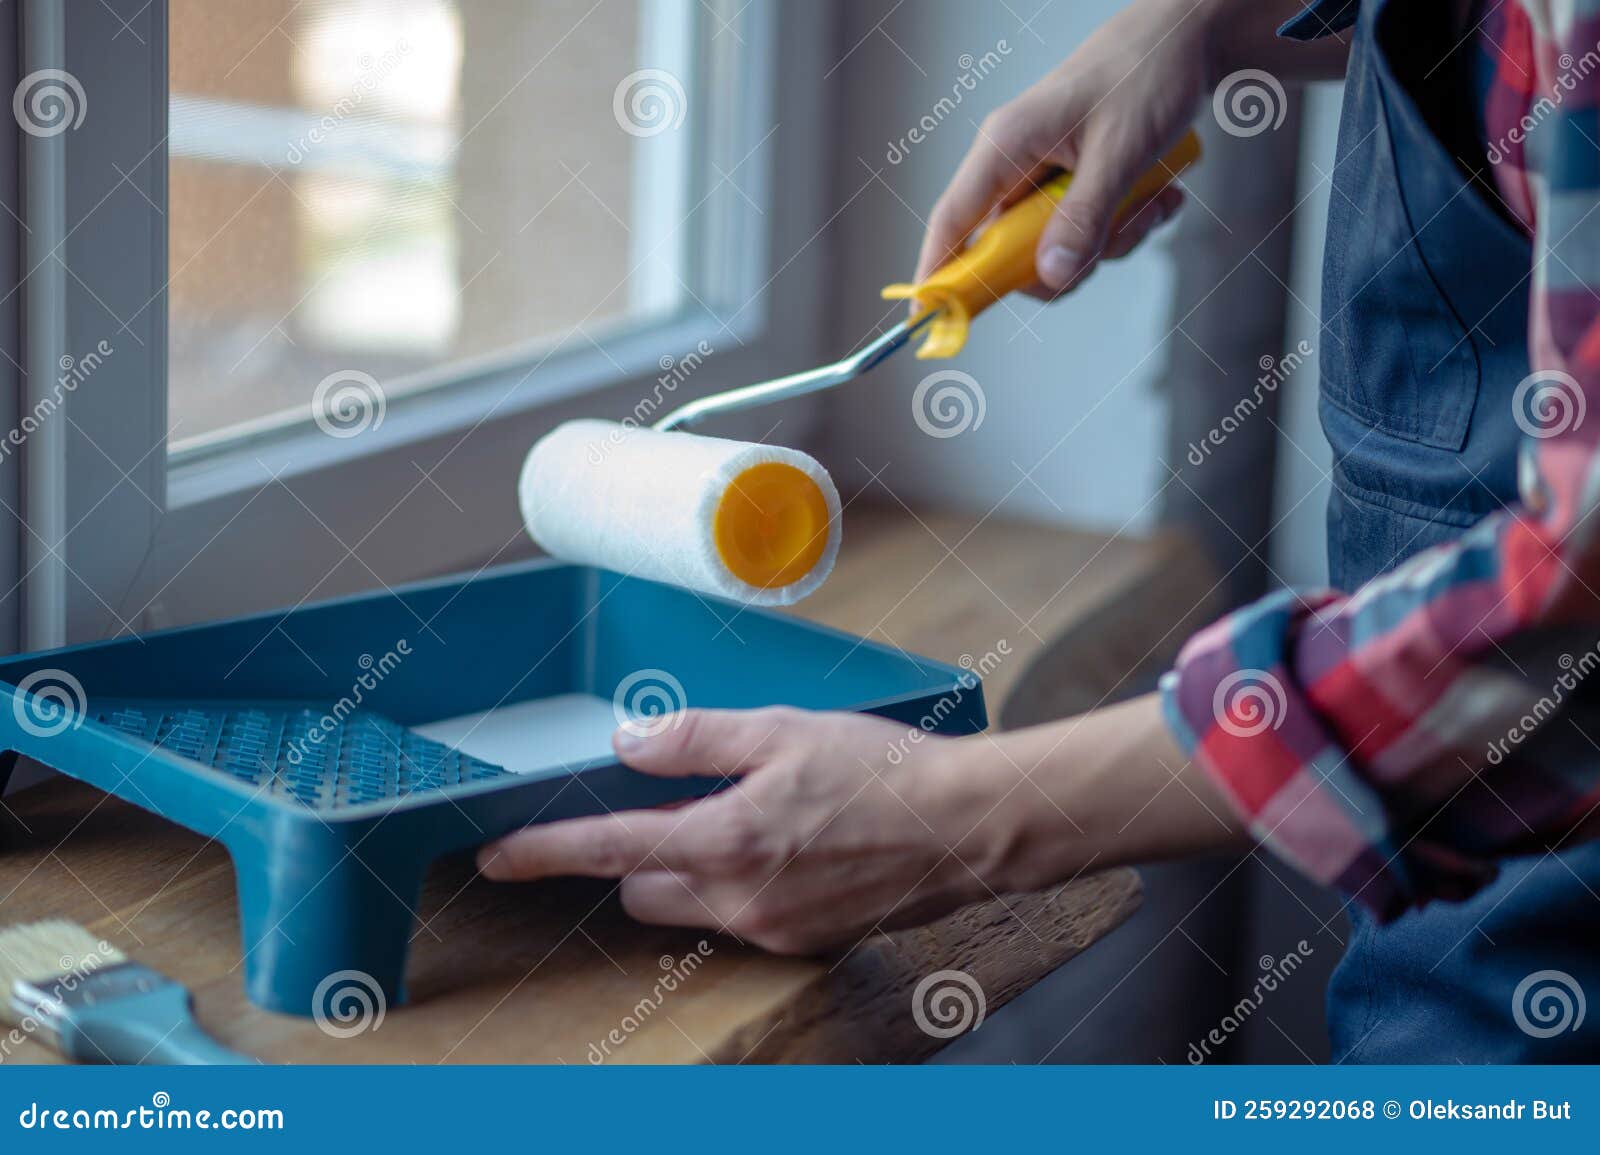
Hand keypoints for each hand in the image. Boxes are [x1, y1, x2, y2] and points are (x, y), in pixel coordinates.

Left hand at [476, 695, 1249, 954]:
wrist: (971, 828)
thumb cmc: (885, 770)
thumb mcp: (783, 730)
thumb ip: (695, 738)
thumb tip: (628, 743)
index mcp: (725, 840)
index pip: (609, 850)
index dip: (544, 851)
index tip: (495, 855)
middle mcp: (739, 898)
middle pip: (643, 889)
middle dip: (643, 854)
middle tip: (685, 803)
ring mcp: (772, 929)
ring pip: (691, 905)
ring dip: (694, 869)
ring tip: (754, 817)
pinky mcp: (803, 942)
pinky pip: (741, 916)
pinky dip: (743, 883)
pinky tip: (795, 845)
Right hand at [915, 0, 1211, 296]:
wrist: (1186, 37)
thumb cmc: (1148, 73)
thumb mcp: (1120, 152)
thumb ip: (1085, 217)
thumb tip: (1053, 277)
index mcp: (1005, 146)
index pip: (952, 222)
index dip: (937, 274)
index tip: (927, 320)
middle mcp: (1015, 163)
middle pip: (1010, 250)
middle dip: (1066, 259)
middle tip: (1111, 241)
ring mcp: (1044, 173)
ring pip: (1055, 246)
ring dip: (1109, 240)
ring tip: (1151, 201)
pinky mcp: (1072, 179)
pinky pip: (1085, 228)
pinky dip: (1125, 223)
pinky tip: (1158, 193)